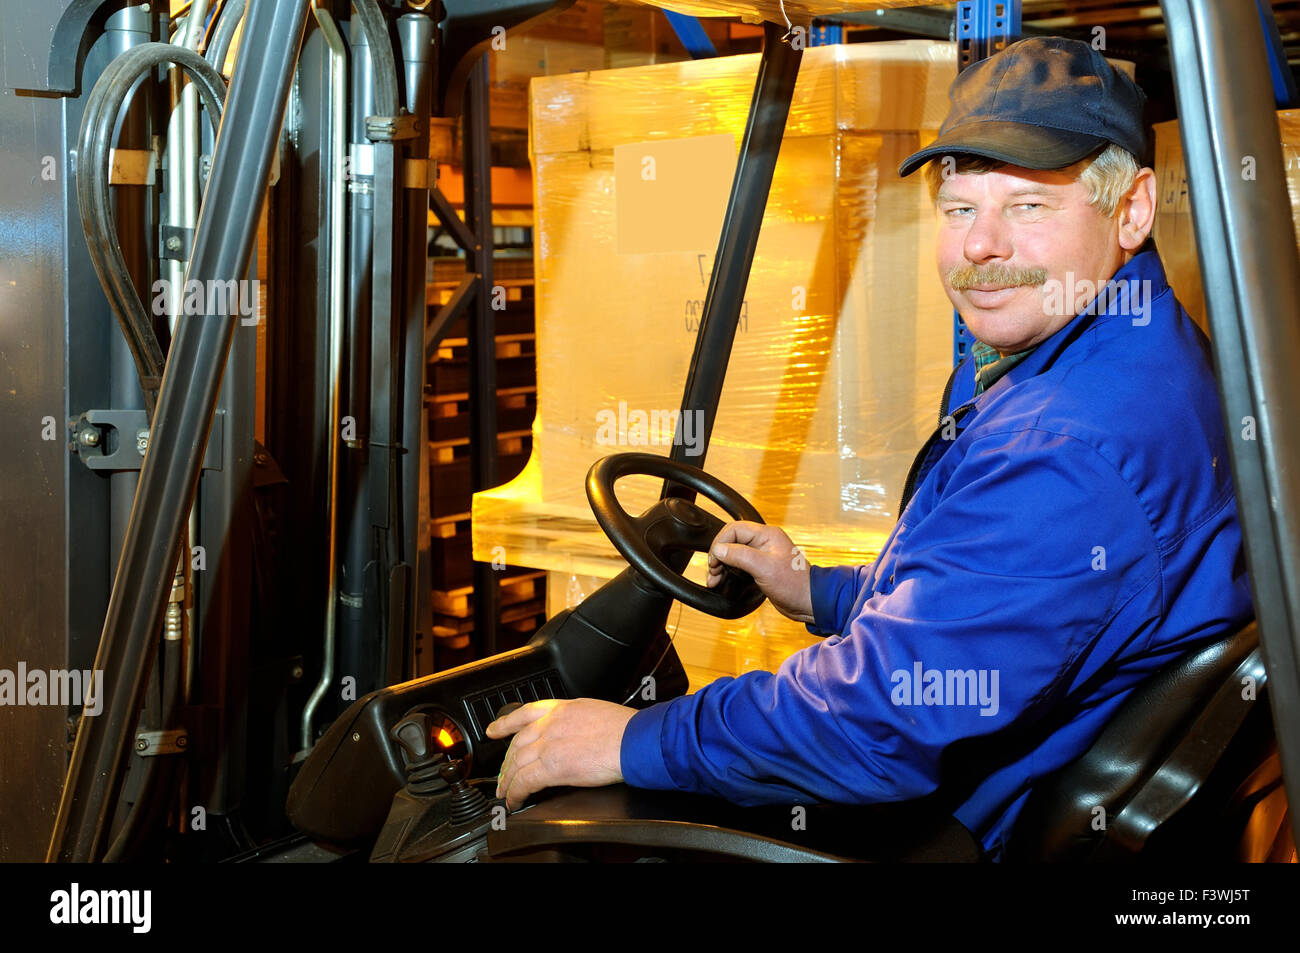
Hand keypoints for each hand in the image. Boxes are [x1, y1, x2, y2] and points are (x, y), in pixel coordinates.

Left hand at [485, 698, 635, 809]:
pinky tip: (514, 800)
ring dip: (507, 781)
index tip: (494, 730)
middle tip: (502, 776)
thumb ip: (575, 722)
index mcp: (562, 709)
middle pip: (517, 744)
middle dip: (506, 763)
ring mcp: (548, 745)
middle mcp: (550, 724)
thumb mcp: (594, 712)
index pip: (525, 713)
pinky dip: (515, 793)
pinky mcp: (551, 767)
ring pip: (516, 764)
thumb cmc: (625, 729)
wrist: (634, 740)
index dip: (505, 723)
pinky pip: (523, 782)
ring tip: (505, 793)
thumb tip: (572, 735)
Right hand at [706, 521, 813, 623]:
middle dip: (718, 555)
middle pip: (731, 541)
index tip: (714, 558)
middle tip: (713, 570)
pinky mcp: (760, 569)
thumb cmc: (794, 584)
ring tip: (714, 579)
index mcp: (766, 534)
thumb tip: (719, 549)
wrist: (808, 602)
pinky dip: (728, 572)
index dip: (720, 542)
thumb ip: (739, 555)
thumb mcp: (764, 567)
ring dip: (721, 565)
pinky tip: (722, 580)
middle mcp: (763, 542)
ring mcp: (761, 555)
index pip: (734, 529)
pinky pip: (738, 565)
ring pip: (733, 554)